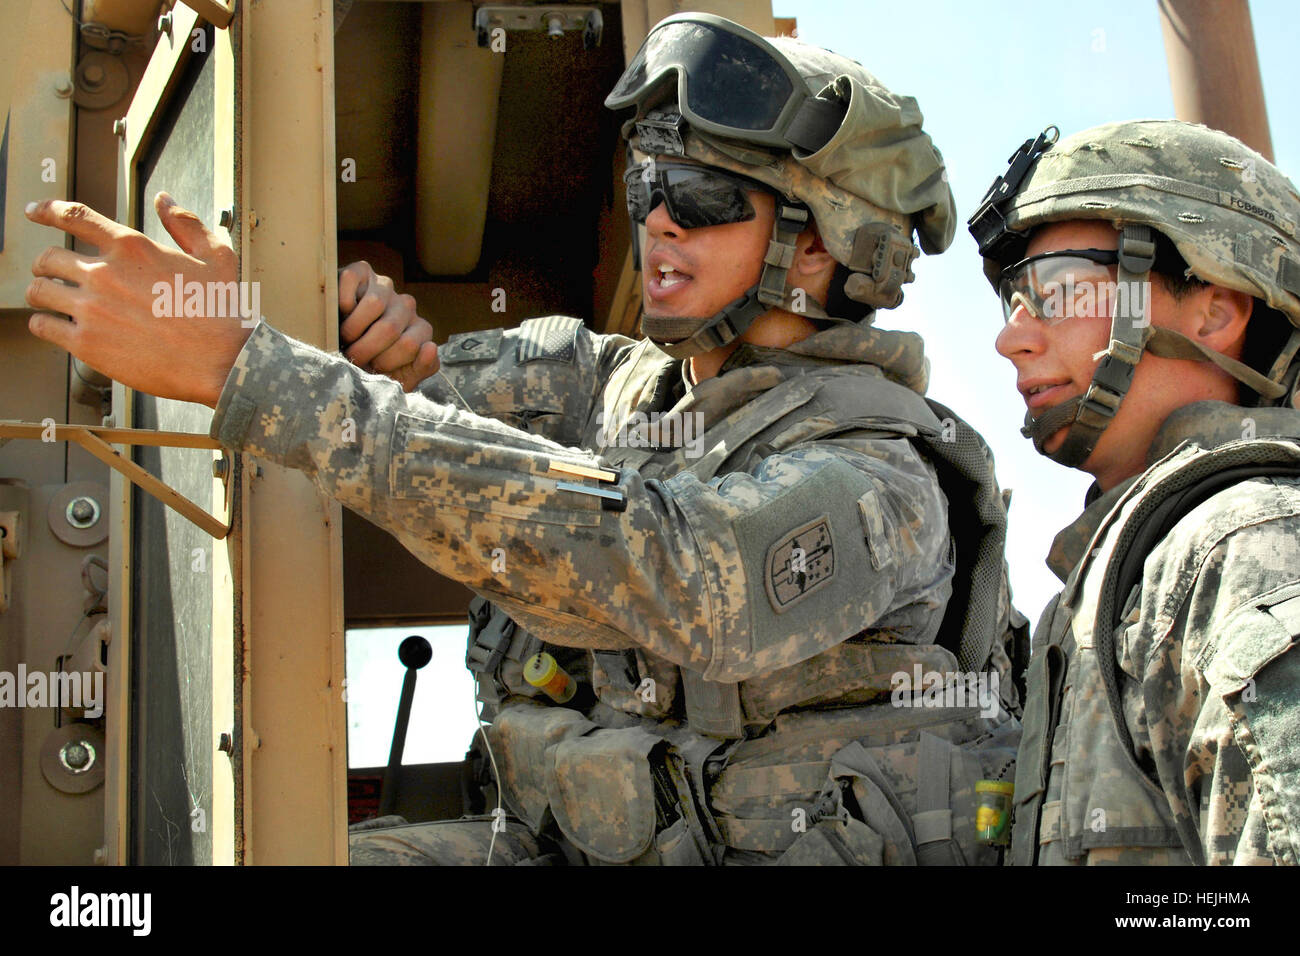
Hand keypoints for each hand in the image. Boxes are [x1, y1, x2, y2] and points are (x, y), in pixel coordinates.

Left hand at [24, 193, 251, 407]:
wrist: (219, 362)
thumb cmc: (220, 312)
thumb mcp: (215, 257)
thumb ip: (186, 223)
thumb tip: (164, 199)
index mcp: (131, 247)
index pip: (73, 216)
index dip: (47, 209)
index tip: (34, 211)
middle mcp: (104, 273)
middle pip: (48, 258)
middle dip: (45, 265)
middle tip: (50, 274)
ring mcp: (91, 309)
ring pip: (39, 291)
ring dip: (40, 293)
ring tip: (48, 300)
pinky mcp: (86, 343)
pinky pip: (42, 326)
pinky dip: (43, 323)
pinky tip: (53, 326)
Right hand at [338, 261, 438, 391]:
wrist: (337, 346)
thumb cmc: (369, 366)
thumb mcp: (398, 378)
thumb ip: (422, 368)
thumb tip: (430, 346)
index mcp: (420, 330)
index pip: (409, 346)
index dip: (383, 363)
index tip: (370, 368)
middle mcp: (406, 305)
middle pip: (389, 328)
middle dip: (364, 349)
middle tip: (351, 356)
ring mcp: (386, 286)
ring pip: (374, 304)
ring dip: (351, 328)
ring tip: (344, 338)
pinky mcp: (363, 272)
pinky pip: (352, 280)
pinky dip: (341, 302)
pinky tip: (339, 314)